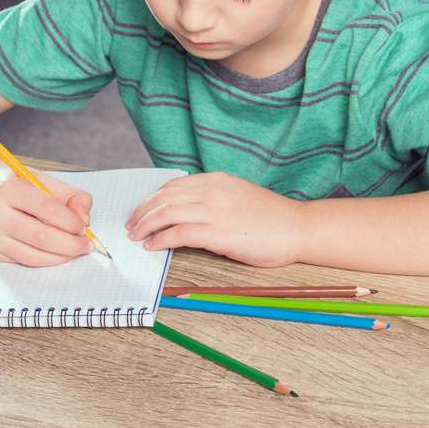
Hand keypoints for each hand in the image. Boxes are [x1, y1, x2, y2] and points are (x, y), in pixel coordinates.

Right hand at [0, 166, 94, 265]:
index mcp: (9, 189)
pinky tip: (59, 253)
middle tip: (87, 244)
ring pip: (34, 255)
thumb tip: (85, 221)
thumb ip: (72, 197)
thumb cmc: (16, 184)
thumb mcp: (44, 181)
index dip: (71, 221)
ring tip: (77, 250)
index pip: (47, 209)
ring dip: (62, 256)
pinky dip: (47, 259)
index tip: (84, 227)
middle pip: (42, 237)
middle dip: (71, 244)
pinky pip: (26, 261)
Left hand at [125, 172, 305, 267]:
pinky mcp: (216, 232)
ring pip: (165, 213)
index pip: (173, 186)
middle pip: (163, 198)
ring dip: (145, 226)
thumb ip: (215, 200)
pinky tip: (153, 246)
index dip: (153, 199)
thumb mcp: (239, 198)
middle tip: (131, 225)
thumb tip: (190, 214)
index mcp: (217, 180)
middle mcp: (212, 191)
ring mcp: (214, 210)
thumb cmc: (273, 219)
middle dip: (142, 212)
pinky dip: (160, 240)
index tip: (143, 210)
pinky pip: (177, 234)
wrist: (297, 228)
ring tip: (136, 236)